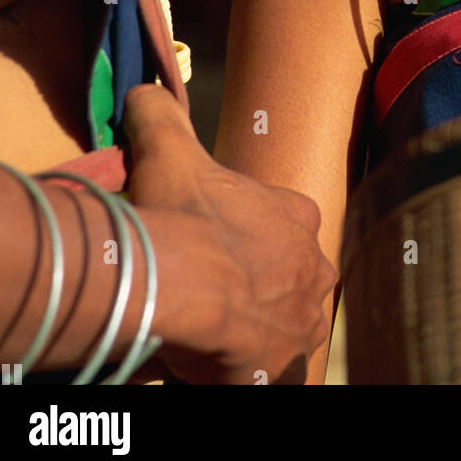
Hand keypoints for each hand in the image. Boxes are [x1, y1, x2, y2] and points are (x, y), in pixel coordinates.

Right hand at [123, 83, 336, 383]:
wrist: (182, 284)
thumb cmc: (180, 213)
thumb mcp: (167, 148)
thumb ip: (159, 115)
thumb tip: (145, 92)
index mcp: (297, 214)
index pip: (279, 222)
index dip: (241, 233)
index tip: (208, 241)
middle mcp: (315, 265)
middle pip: (284, 275)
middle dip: (253, 283)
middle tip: (208, 291)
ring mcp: (306, 320)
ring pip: (280, 323)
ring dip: (253, 326)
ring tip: (210, 330)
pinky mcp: (287, 366)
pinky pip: (271, 368)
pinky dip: (249, 366)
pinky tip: (218, 361)